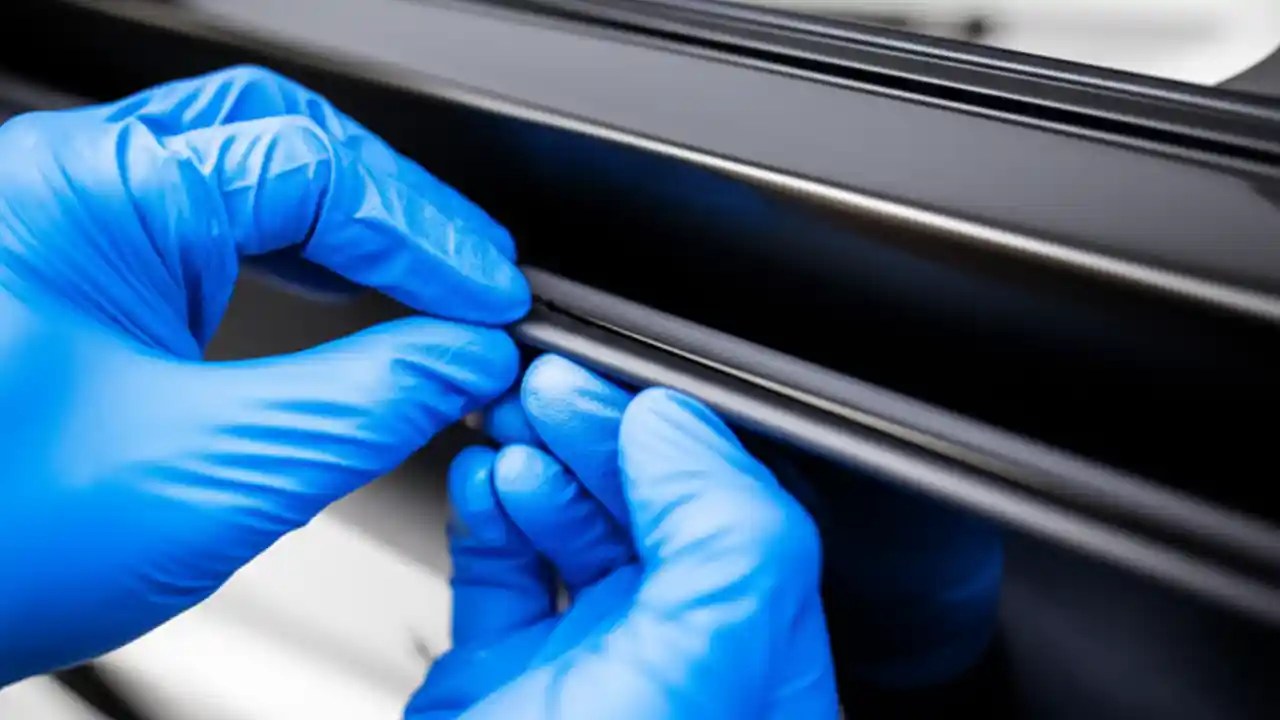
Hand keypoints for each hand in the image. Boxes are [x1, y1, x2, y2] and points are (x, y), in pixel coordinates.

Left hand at [0, 66, 528, 684]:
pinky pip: (214, 228)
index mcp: (93, 193)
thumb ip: (365, 405)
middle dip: (397, 209)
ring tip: (432, 285)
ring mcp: (74, 224)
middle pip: (287, 140)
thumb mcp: (213, 473)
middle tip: (475, 277)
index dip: (426, 237)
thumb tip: (467, 360)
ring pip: (250, 173)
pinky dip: (299, 258)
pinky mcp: (80, 273)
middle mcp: (75, 184)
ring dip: (353, 228)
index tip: (492, 303)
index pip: (314, 167)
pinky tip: (347, 295)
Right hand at [407, 356, 840, 718]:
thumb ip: (724, 532)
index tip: (618, 383)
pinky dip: (488, 516)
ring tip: (510, 421)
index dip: (672, 437)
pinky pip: (501, 576)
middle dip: (596, 434)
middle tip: (547, 383)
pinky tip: (482, 481)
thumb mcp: (700, 670)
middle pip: (647, 509)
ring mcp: (583, 676)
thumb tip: (675, 426)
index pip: (730, 513)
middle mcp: (673, 666)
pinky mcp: (500, 686)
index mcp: (750, 664)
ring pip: (572, 533)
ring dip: (540, 465)